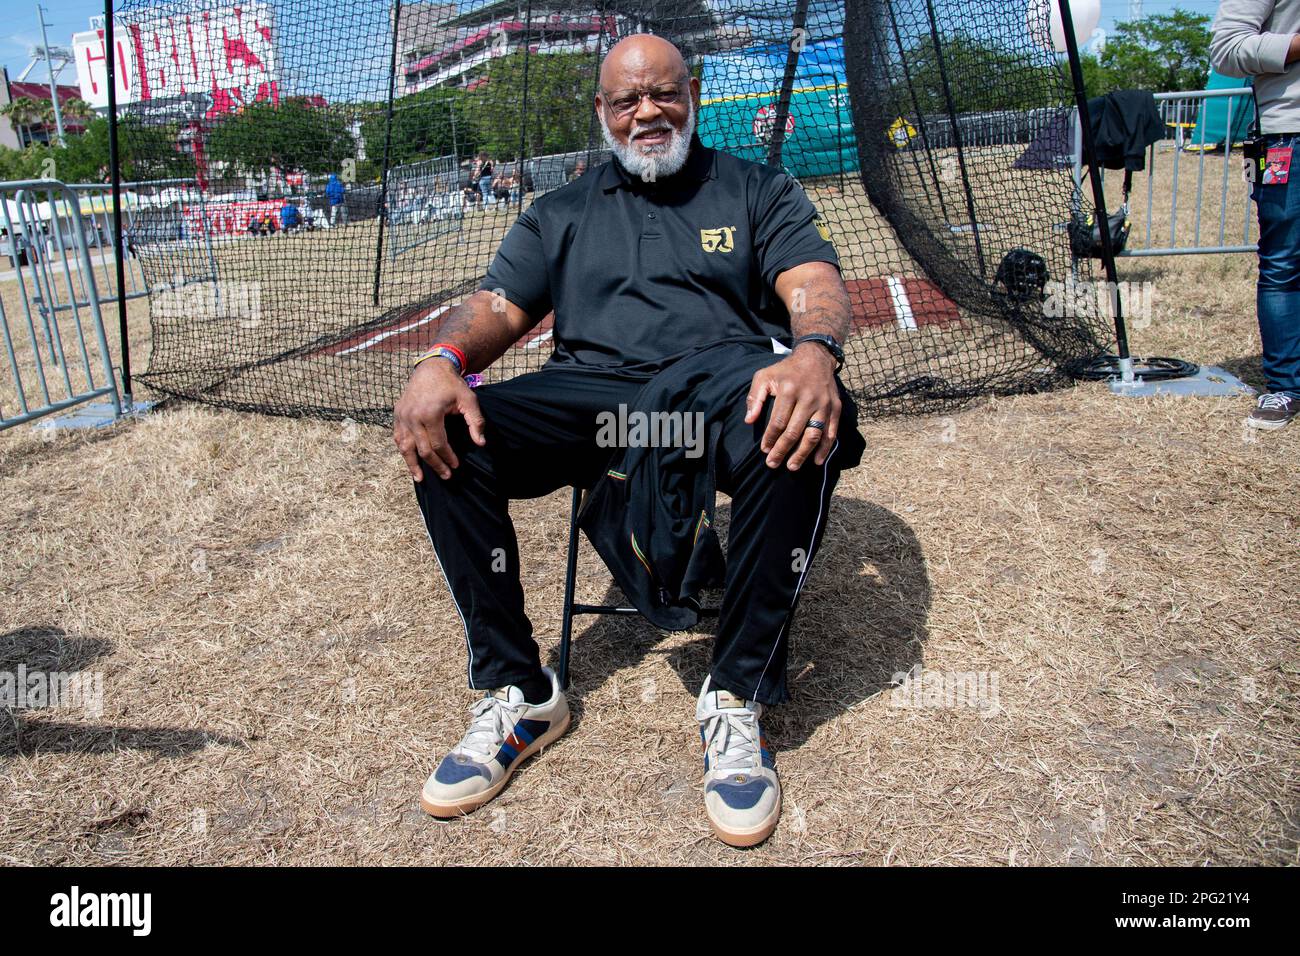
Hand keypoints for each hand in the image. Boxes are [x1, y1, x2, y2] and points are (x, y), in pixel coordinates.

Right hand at [393, 359, 486, 480]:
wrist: (432, 367)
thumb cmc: (452, 384)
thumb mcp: (469, 400)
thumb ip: (476, 422)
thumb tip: (480, 444)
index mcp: (430, 413)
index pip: (438, 444)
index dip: (448, 457)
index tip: (456, 465)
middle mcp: (412, 416)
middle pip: (422, 449)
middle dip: (435, 465)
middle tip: (446, 475)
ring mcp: (402, 416)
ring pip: (405, 447)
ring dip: (412, 464)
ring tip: (420, 478)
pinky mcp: (397, 414)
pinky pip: (398, 437)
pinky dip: (404, 451)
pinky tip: (410, 461)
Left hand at [744, 344, 841, 469]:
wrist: (815, 358)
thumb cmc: (785, 370)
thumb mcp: (764, 376)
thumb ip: (754, 397)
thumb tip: (749, 420)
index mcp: (789, 390)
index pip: (778, 421)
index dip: (770, 438)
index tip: (764, 450)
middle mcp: (808, 398)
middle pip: (794, 431)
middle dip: (782, 450)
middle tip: (772, 464)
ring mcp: (824, 404)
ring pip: (814, 434)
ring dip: (803, 454)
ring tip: (792, 467)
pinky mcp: (835, 408)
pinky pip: (831, 432)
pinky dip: (825, 448)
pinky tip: (816, 461)